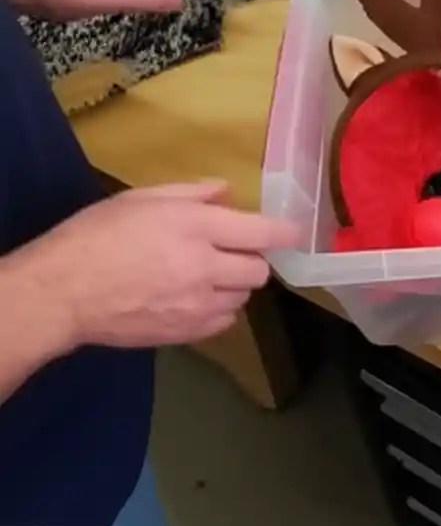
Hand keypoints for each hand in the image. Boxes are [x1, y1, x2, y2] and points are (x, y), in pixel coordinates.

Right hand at [2, 180, 299, 348]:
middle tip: (230, 252)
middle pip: (259, 270)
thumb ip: (192, 194)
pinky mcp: (186, 332)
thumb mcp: (140, 199)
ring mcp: (197, 303)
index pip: (261, 232)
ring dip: (234, 285)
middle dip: (251, 259)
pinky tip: (194, 299)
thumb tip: (228, 194)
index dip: (285, 233)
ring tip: (205, 276)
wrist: (61, 293)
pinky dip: (218, 310)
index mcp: (194, 227)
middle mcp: (204, 266)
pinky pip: (224, 322)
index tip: (294, 233)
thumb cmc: (95, 237)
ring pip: (243, 297)